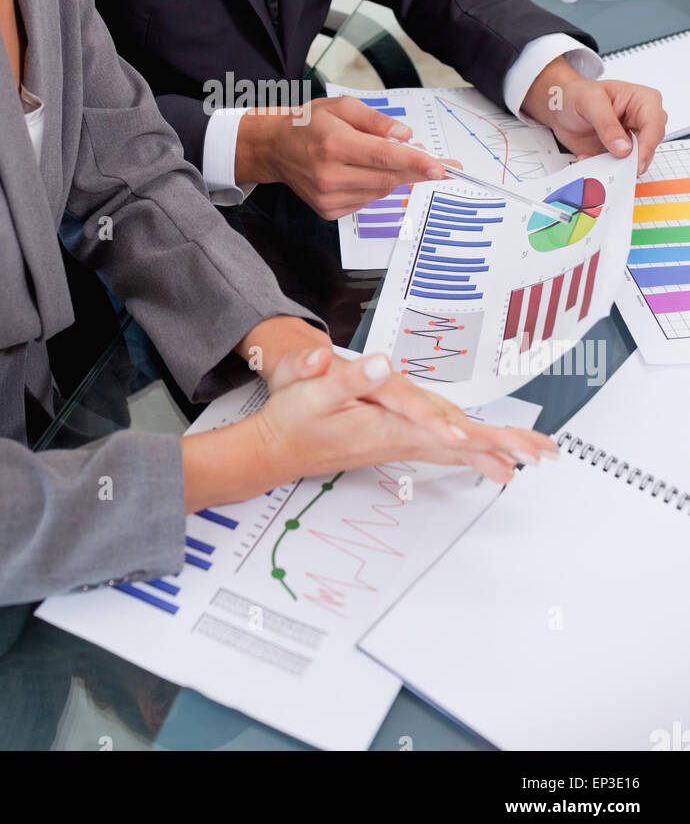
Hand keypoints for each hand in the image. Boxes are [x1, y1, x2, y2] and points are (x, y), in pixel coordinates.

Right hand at [234, 96, 458, 218]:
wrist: (274, 148)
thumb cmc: (308, 124)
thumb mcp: (341, 107)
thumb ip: (376, 120)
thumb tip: (404, 135)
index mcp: (334, 144)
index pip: (383, 157)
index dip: (416, 163)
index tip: (441, 168)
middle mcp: (330, 175)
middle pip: (388, 177)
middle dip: (418, 171)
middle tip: (441, 166)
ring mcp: (328, 197)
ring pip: (380, 191)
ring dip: (394, 176)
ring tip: (391, 159)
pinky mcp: (328, 210)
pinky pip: (367, 200)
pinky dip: (375, 186)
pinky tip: (364, 172)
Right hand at [255, 345, 557, 486]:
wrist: (276, 448)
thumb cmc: (294, 420)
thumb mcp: (312, 391)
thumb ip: (346, 377)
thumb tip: (380, 364)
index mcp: (387, 426)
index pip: (446, 434)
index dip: (483, 438)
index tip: (515, 446)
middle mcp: (399, 439)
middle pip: (462, 446)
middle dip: (506, 447)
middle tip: (547, 451)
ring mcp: (398, 443)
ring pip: (456, 451)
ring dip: (495, 451)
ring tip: (532, 454)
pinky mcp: (395, 441)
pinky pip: (443, 450)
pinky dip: (471, 453)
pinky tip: (488, 459)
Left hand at [521, 58, 666, 172]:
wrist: (560, 106)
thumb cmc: (578, 95)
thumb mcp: (590, 102)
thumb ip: (607, 124)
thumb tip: (624, 148)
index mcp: (644, 101)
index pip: (654, 125)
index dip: (648, 145)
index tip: (637, 162)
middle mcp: (641, 122)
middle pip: (649, 146)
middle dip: (634, 160)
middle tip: (619, 170)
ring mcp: (630, 139)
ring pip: (634, 160)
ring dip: (616, 166)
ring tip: (595, 161)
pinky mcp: (618, 154)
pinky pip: (616, 167)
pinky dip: (602, 167)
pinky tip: (586, 158)